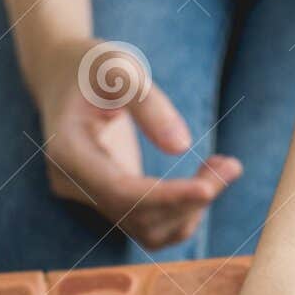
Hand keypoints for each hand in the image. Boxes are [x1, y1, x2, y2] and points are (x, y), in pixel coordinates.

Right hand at [34, 38, 239, 249]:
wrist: (64, 75)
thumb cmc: (92, 65)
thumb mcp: (118, 67)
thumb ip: (148, 104)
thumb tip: (182, 147)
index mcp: (68, 153)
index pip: (121, 193)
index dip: (167, 197)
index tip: (208, 187)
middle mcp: (73, 186)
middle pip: (138, 217)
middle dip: (189, 200)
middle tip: (231, 165)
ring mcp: (90, 199)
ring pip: (148, 230)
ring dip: (191, 209)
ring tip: (224, 167)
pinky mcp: (110, 202)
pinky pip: (150, 224)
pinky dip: (183, 210)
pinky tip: (206, 179)